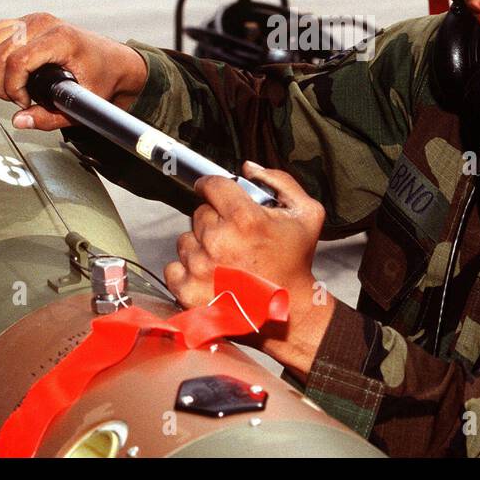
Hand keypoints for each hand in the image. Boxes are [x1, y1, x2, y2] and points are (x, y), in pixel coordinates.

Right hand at [0, 12, 148, 128]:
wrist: (114, 61)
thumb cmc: (103, 77)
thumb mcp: (82, 103)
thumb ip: (49, 117)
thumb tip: (21, 120)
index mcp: (62, 39)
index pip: (18, 61)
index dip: (13, 87)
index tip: (23, 102)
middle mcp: (44, 24)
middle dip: (0, 83)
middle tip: (16, 99)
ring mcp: (34, 20)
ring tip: (8, 87)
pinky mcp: (26, 21)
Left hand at [165, 161, 334, 375]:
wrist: (289, 311)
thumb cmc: (296, 262)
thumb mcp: (306, 214)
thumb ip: (279, 182)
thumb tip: (248, 168)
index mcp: (245, 218)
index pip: (212, 185)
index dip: (211, 185)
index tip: (212, 190)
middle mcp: (219, 241)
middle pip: (199, 214)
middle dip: (213, 221)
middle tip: (232, 236)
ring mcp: (201, 268)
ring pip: (185, 240)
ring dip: (200, 246)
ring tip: (222, 259)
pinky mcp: (189, 291)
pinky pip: (173, 268)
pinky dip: (185, 271)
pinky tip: (207, 274)